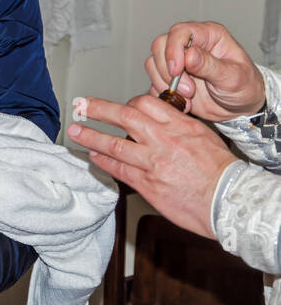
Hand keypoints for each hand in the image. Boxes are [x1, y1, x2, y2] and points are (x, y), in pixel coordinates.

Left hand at [66, 94, 233, 238]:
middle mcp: (164, 140)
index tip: (117, 107)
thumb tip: (157, 120)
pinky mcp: (147, 184)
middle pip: (125, 117)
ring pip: (114, 144)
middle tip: (81, 105)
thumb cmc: (221, 171)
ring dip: (91, 136)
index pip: (146, 103)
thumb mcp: (203, 137)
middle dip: (98, 109)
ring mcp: (153, 162)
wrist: (229, 201)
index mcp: (180, 125)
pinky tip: (93, 156)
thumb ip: (177, 126)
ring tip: (75, 131)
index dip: (127, 103)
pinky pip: (118, 169)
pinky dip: (103, 161)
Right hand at [144, 20, 264, 121]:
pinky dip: (164, 94)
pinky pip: (153, 81)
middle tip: (188, 90)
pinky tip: (183, 101)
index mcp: (208, 36)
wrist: (240, 108)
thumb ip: (210, 65)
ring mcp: (177, 61)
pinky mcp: (169, 77)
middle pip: (160, 46)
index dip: (173, 49)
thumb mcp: (233, 77)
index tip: (177, 70)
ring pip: (153, 64)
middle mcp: (189, 45)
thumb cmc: (245, 87)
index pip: (179, 32)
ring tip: (189, 97)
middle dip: (168, 70)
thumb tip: (189, 54)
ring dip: (166, 84)